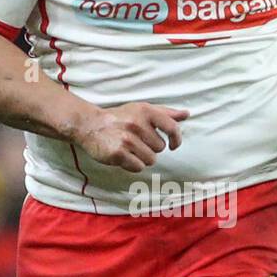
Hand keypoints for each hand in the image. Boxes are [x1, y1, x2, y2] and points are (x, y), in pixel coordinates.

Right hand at [75, 102, 189, 171]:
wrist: (90, 125)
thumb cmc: (120, 118)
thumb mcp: (142, 110)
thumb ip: (165, 113)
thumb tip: (186, 114)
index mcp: (145, 111)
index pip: (172, 127)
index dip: (176, 139)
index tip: (173, 145)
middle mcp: (137, 124)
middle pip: (160, 148)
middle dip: (151, 148)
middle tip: (136, 141)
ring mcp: (127, 139)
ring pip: (150, 160)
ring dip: (142, 158)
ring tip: (130, 149)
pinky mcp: (117, 153)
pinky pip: (138, 167)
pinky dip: (133, 165)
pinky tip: (124, 156)